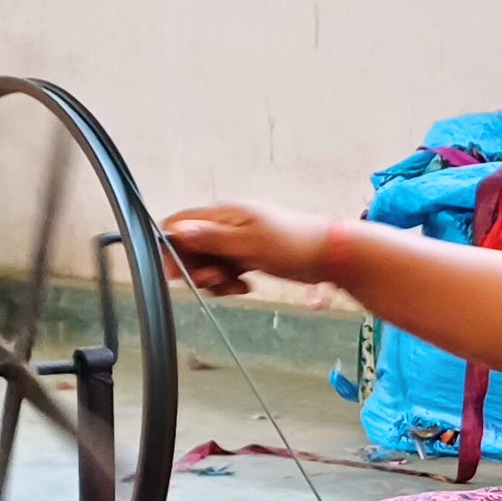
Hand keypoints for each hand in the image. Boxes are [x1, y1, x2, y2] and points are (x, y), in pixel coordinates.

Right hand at [160, 201, 336, 294]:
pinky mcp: (248, 256)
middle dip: (198, 269)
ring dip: (216, 280)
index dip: (171, 248)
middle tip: (217, 280)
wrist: (330, 255)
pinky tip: (246, 286)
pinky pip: (226, 271)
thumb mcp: (248, 243)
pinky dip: (230, 282)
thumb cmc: (292, 244)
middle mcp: (226, 225)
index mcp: (223, 214)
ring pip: (209, 263)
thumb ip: (212, 239)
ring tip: (237, 286)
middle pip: (191, 248)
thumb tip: (176, 230)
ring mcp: (237, 241)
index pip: (179, 224)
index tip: (178, 273)